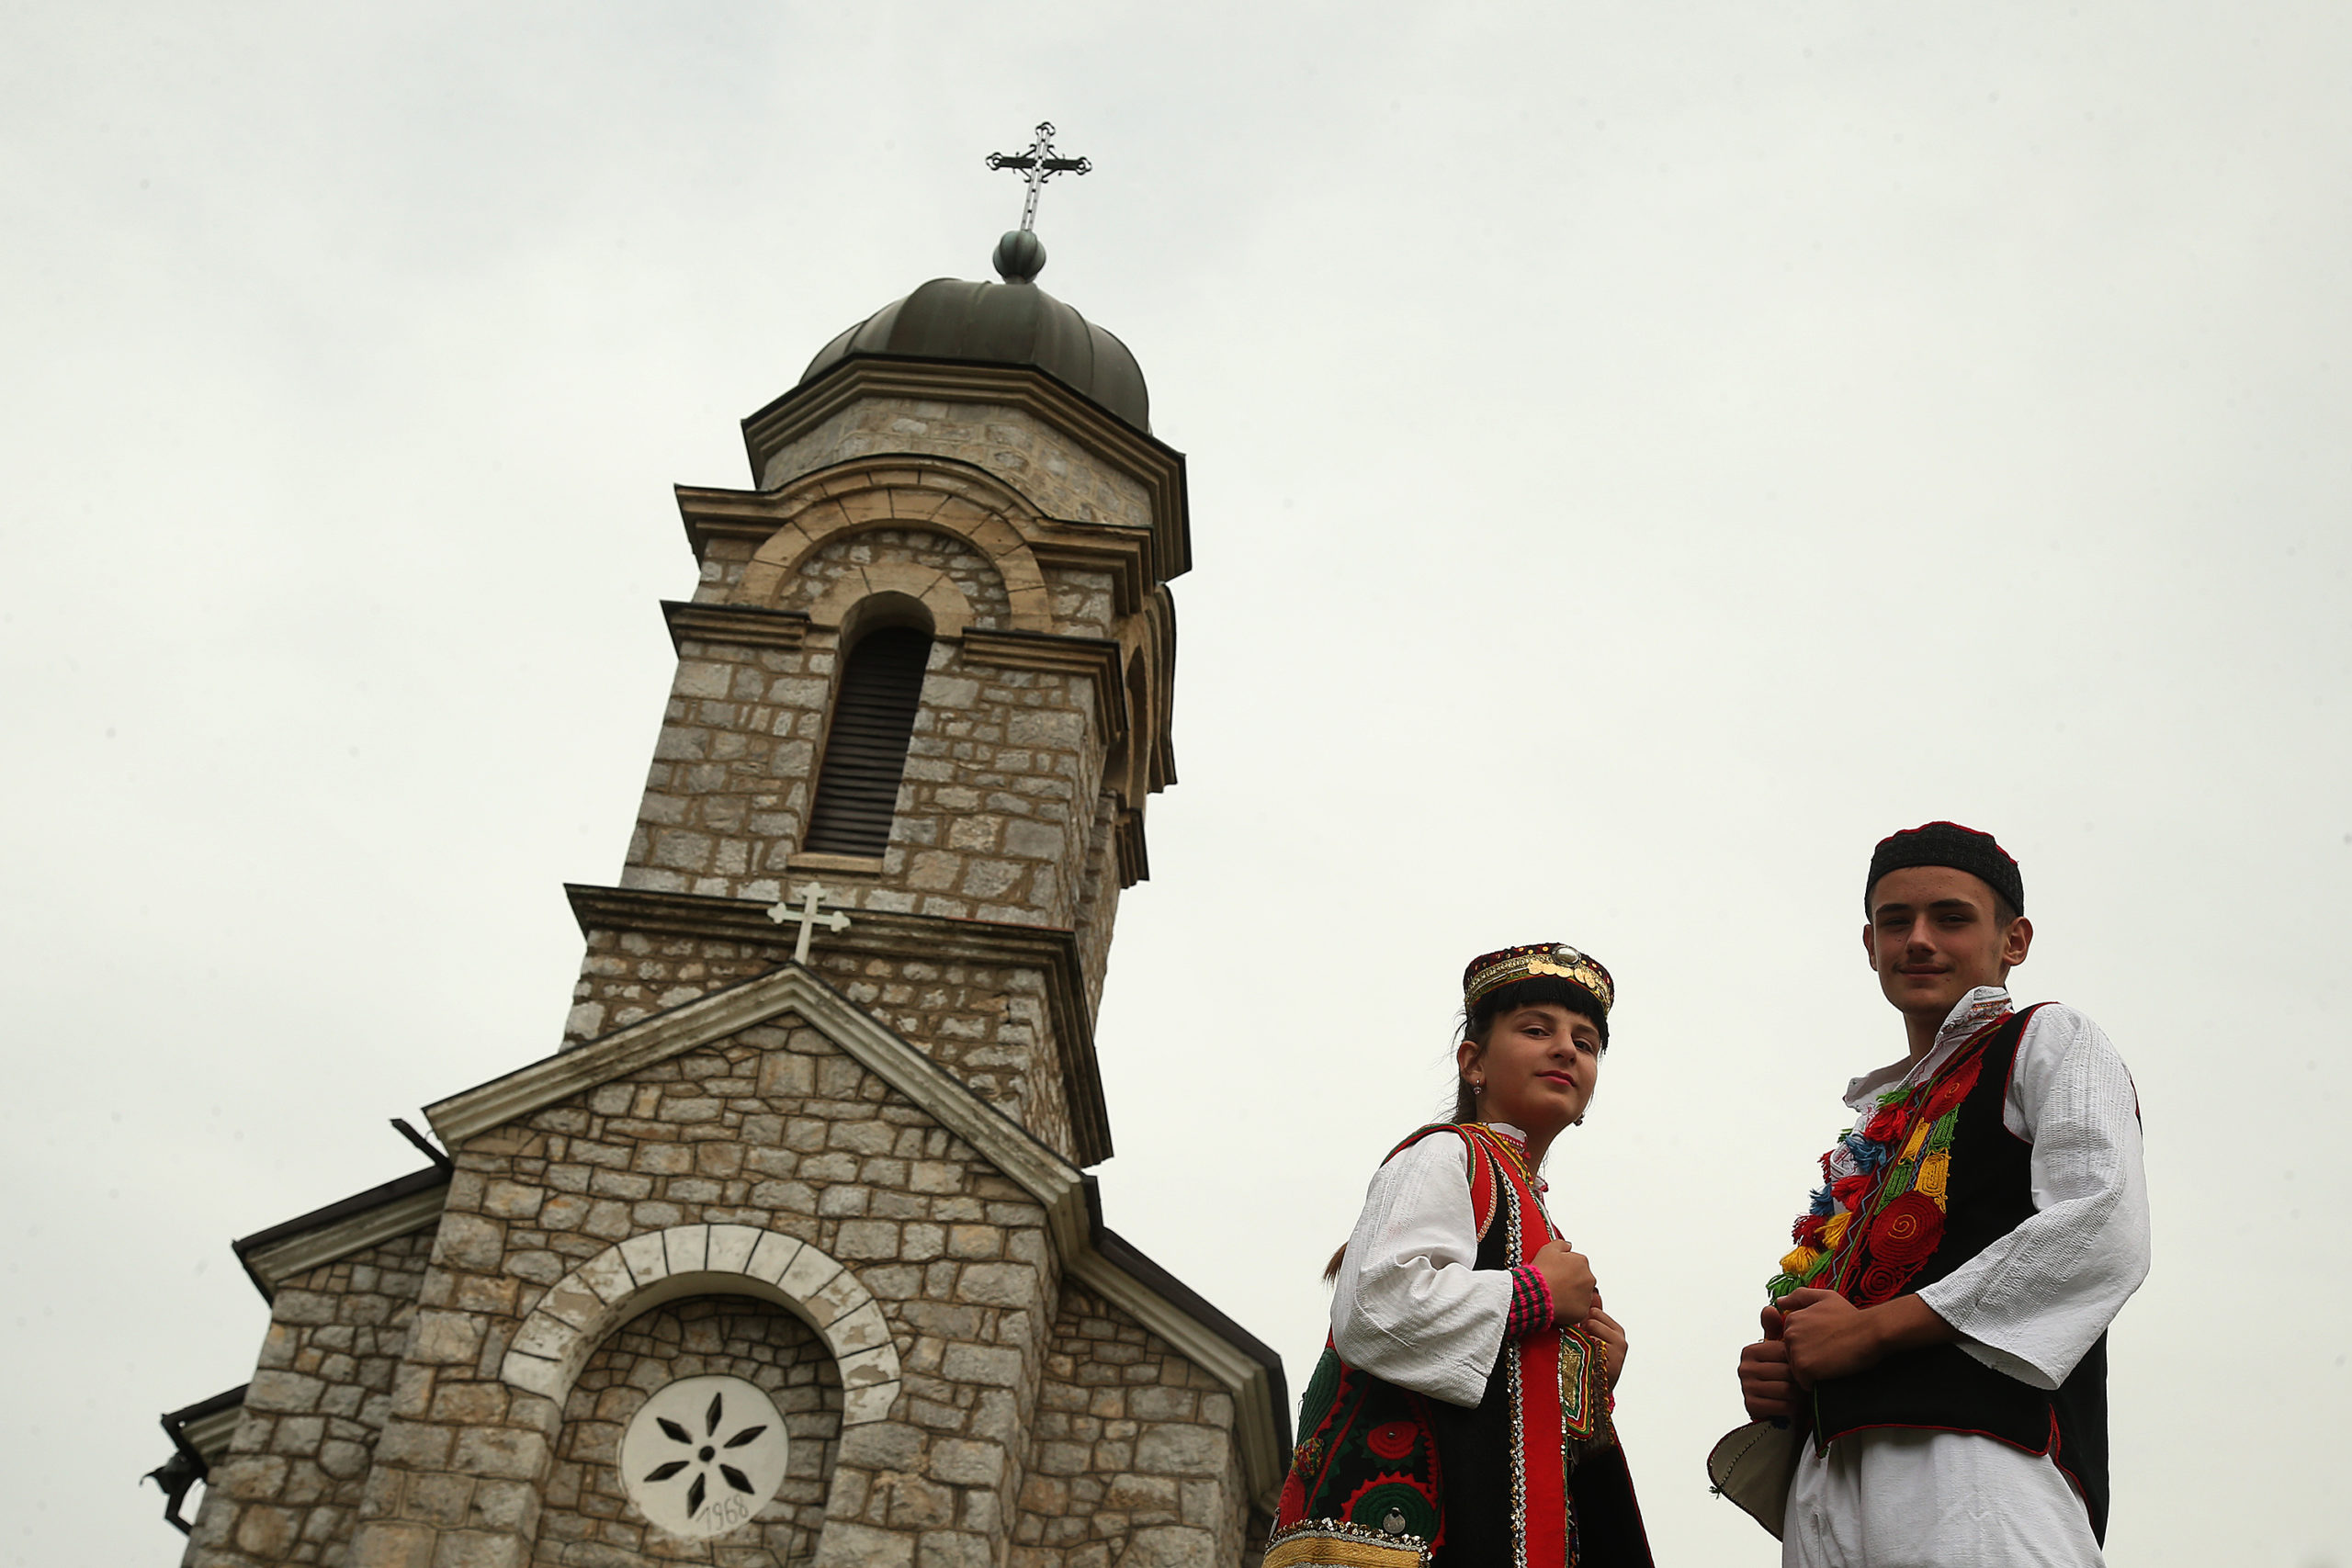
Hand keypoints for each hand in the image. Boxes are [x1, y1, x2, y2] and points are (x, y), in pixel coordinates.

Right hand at [1531, 1240, 1597, 1324]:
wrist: (1536, 1293)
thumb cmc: (1541, 1272)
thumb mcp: (1548, 1249)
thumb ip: (1561, 1244)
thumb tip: (1568, 1246)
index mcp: (1582, 1262)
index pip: (1578, 1264)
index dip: (1566, 1269)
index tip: (1558, 1273)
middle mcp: (1589, 1278)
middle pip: (1583, 1280)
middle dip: (1572, 1282)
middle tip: (1557, 1285)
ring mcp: (1587, 1295)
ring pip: (1582, 1295)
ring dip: (1573, 1295)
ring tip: (1557, 1296)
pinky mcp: (1583, 1311)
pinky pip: (1579, 1310)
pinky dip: (1571, 1309)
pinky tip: (1559, 1305)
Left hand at [1585, 1307, 1627, 1388]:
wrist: (1592, 1391)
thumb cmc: (1588, 1360)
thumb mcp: (1591, 1335)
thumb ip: (1594, 1315)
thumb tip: (1595, 1293)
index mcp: (1617, 1330)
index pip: (1595, 1311)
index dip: (1583, 1322)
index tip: (1583, 1337)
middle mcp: (1620, 1338)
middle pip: (1593, 1316)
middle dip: (1583, 1328)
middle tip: (1584, 1346)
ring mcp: (1618, 1348)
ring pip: (1591, 1326)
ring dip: (1583, 1338)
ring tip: (1585, 1353)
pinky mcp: (1614, 1358)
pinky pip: (1591, 1340)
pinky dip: (1585, 1347)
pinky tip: (1588, 1358)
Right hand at [1737, 1303, 1799, 1420]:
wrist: (1778, 1411)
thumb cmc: (1782, 1378)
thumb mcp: (1780, 1354)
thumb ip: (1776, 1331)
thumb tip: (1770, 1308)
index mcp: (1750, 1351)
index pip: (1784, 1353)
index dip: (1799, 1362)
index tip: (1802, 1368)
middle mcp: (1745, 1368)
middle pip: (1787, 1372)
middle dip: (1800, 1380)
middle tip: (1804, 1384)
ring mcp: (1746, 1388)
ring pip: (1787, 1389)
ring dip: (1798, 1395)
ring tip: (1799, 1395)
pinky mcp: (1752, 1406)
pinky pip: (1783, 1405)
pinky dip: (1792, 1408)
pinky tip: (1792, 1406)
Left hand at [1778, 1287, 1955, 1386]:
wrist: (1870, 1332)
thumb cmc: (1851, 1317)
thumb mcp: (1825, 1298)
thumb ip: (1800, 1297)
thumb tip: (1780, 1301)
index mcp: (1792, 1320)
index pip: (1793, 1344)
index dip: (1810, 1348)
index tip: (1826, 1345)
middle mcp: (1789, 1334)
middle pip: (1793, 1358)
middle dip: (1809, 1360)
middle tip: (1831, 1354)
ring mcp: (1795, 1351)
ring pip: (1797, 1371)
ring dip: (1812, 1373)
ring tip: (1831, 1363)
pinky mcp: (1803, 1368)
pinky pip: (1803, 1383)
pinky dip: (1815, 1383)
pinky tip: (1830, 1373)